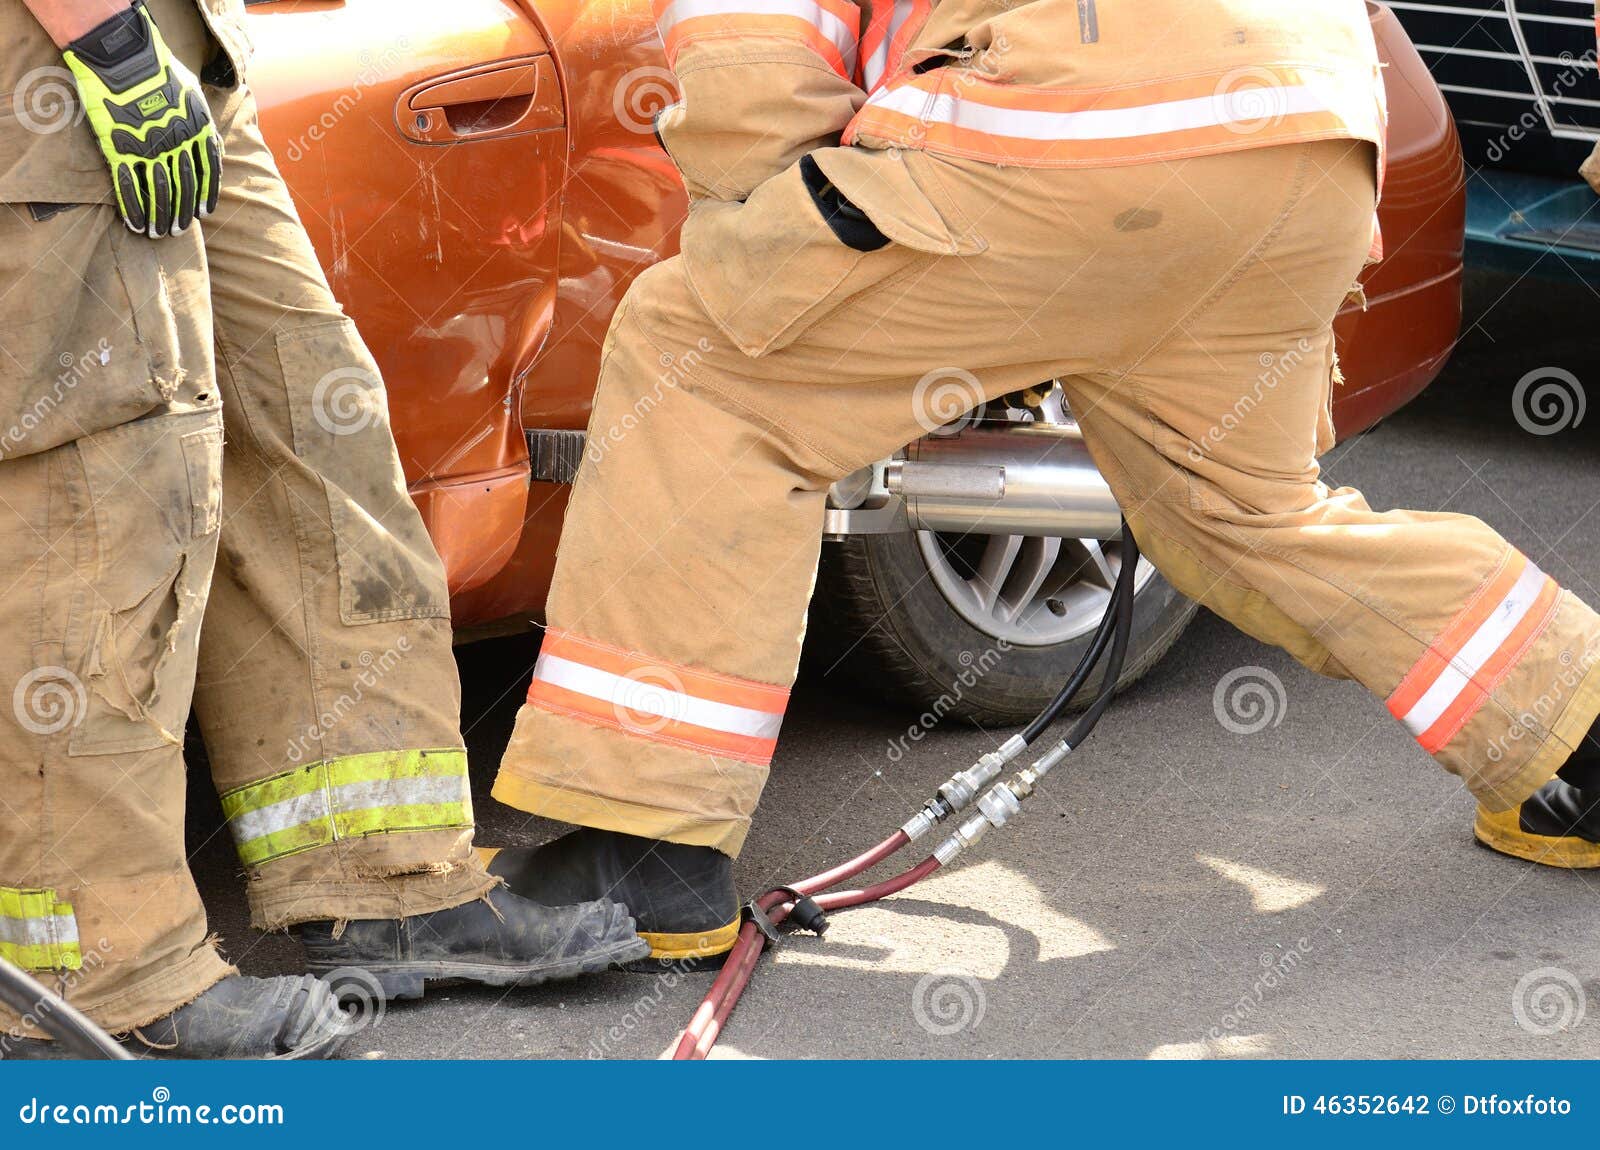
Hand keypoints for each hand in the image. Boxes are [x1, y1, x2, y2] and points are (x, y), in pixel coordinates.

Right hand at [62, 1, 220, 236]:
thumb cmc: (160, 70)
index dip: (205, 195)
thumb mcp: (193, 93)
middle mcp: (179, 145)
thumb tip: (209, 136)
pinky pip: (130, 187)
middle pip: (184, 187)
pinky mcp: (122, 149)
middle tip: (176, 231)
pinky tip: (136, 224)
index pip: (208, 172)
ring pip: (160, 191)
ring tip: (159, 234)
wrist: (126, 58)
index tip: (202, 213)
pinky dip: (135, 209)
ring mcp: (150, 149)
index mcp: (199, 132)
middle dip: (180, 213)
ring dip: (160, 217)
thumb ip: (202, 118)